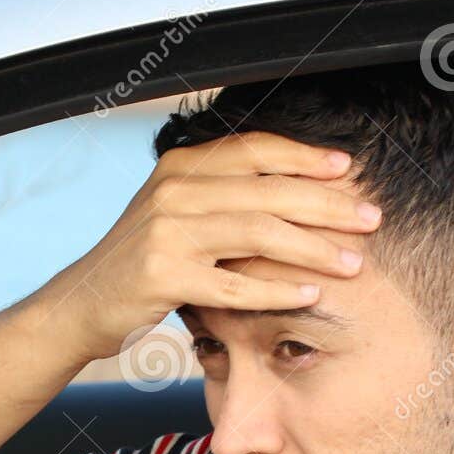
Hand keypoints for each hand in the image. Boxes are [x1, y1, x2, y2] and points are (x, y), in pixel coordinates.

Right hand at [37, 130, 382, 360]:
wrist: (81, 304)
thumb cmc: (141, 263)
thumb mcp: (175, 212)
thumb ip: (221, 193)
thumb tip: (296, 186)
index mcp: (181, 166)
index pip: (256, 150)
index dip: (307, 158)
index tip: (349, 169)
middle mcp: (174, 190)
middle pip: (269, 192)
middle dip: (328, 205)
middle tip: (371, 219)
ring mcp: (167, 232)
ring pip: (259, 234)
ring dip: (313, 248)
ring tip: (353, 261)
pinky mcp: (163, 277)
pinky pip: (235, 285)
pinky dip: (278, 290)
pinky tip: (310, 292)